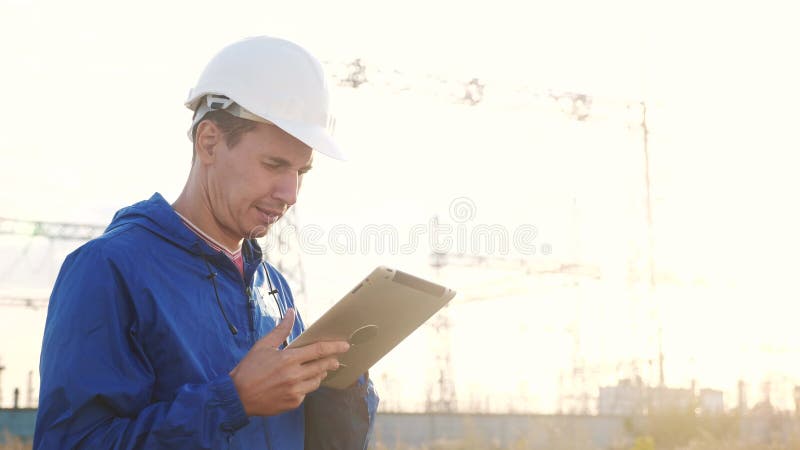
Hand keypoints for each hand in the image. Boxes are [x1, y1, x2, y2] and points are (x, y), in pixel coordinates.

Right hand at [229, 308, 349, 415]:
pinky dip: (306, 386)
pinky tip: (300, 383)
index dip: (334, 347)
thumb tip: (291, 312)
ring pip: (316, 381)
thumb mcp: (263, 346)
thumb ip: (281, 330)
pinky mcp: (292, 403)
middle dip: (332, 362)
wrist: (237, 396)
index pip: (318, 351)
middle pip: (322, 366)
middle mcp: (294, 375)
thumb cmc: (249, 369)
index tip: (345, 345)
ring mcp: (294, 391)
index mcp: (288, 359)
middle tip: (336, 359)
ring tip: (319, 370)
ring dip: (320, 374)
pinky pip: (306, 393)